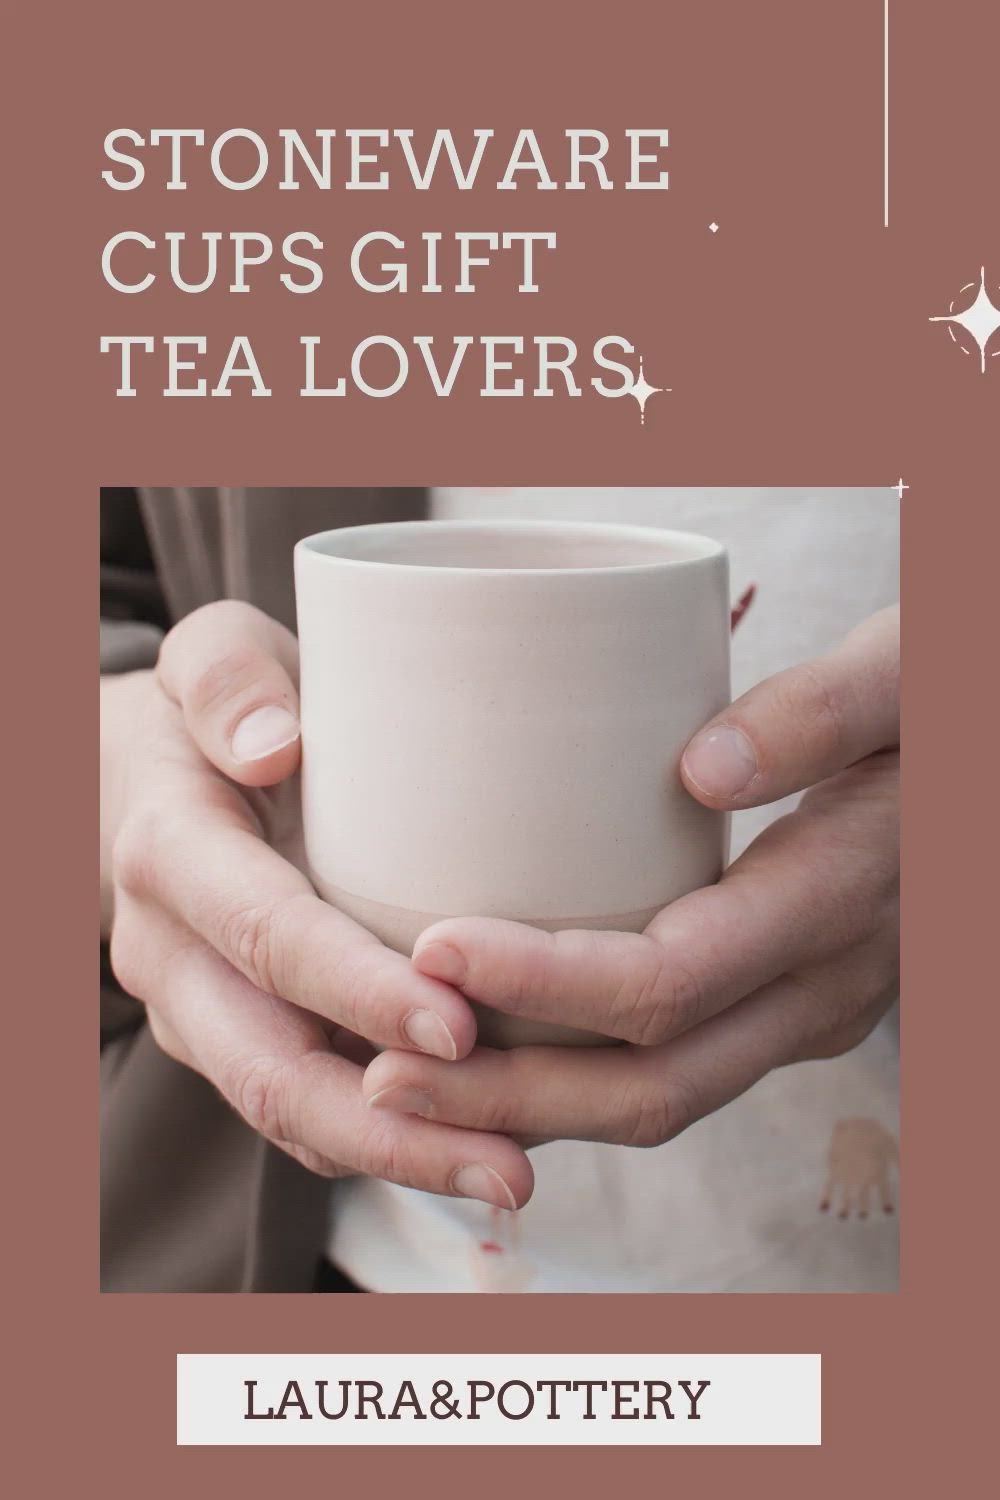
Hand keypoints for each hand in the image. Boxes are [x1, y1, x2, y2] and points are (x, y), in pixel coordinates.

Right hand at [103, 601, 531, 1207]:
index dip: (355, 988)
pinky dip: (384, 1144)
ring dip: (399, 1159)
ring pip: (286, 1113)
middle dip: (389, 1126)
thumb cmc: (206, 710)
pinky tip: (474, 1156)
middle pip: (271, 1065)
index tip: (457, 1025)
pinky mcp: (239, 1038)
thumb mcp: (207, 654)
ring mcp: (201, 1010)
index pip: (266, 934)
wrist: (142, 781)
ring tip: (512, 1180)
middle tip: (511, 1157)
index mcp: (171, 853)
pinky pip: (301, 1112)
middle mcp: (174, 953)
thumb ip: (229, 679)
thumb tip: (277, 745)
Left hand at [362, 607, 899, 1149]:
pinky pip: (668, 1075)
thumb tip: (701, 768)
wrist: (973, 781)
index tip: (431, 948)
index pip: (671, 981)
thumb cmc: (933, 708)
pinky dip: (569, 1083)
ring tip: (404, 1084)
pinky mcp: (777, 1009)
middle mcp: (821, 991)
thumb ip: (820, 714)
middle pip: (651, 1087)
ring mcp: (802, 1014)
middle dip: (507, 1092)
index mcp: (838, 905)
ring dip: (527, 1107)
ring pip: (658, 1102)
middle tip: (382, 1072)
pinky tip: (487, 1056)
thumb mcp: (903, 678)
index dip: (545, 982)